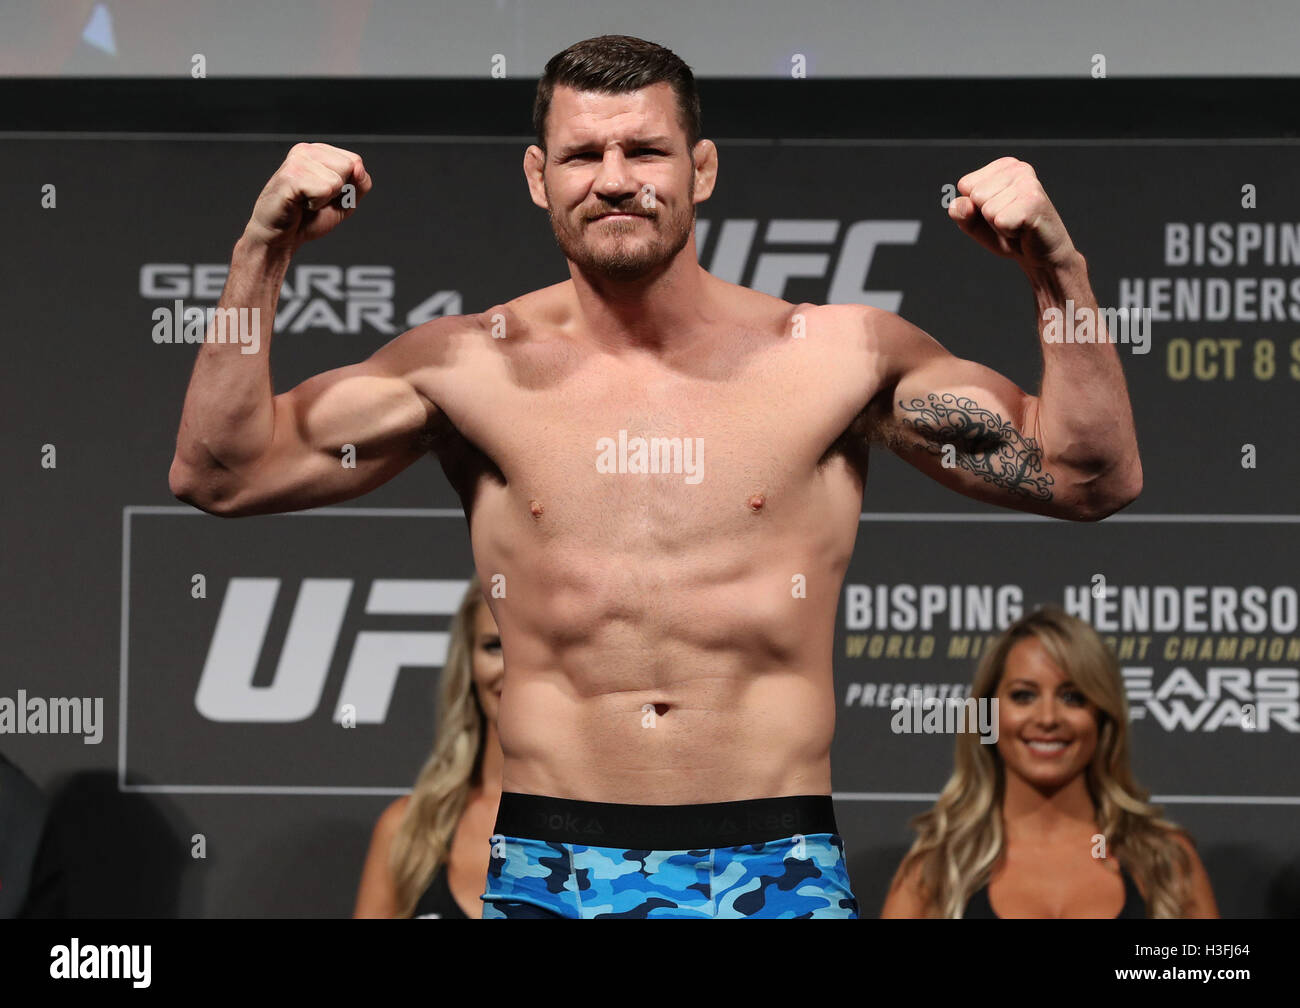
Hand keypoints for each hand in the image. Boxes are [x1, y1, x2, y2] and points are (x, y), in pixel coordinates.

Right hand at [244, 142, 372, 250]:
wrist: (281, 237)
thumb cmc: (308, 218)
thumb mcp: (345, 201)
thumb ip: (360, 183)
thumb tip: (359, 167)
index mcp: (319, 152)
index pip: (355, 161)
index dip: (347, 187)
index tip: (326, 195)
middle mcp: (306, 150)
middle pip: (349, 167)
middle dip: (338, 192)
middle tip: (315, 199)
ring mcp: (297, 161)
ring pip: (337, 180)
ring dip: (325, 199)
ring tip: (306, 201)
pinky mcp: (290, 175)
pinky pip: (324, 190)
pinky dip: (316, 204)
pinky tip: (300, 204)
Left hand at [949, 157, 1076, 269]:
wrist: (1040, 254)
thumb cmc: (1011, 234)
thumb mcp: (976, 223)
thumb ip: (961, 212)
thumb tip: (961, 204)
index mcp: (1003, 167)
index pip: (965, 184)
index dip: (975, 207)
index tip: (997, 211)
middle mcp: (1018, 169)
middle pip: (976, 196)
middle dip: (987, 217)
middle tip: (1009, 220)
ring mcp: (1028, 183)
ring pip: (987, 210)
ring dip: (999, 225)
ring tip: (1017, 224)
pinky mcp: (1034, 201)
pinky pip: (1001, 221)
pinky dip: (1009, 232)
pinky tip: (1024, 229)